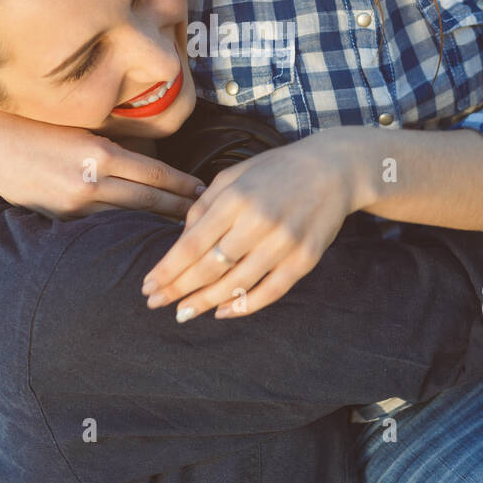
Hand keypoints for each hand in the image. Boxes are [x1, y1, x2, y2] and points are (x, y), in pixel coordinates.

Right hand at [0, 106, 204, 220]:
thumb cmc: (34, 127)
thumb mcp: (78, 127)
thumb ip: (111, 145)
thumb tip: (147, 158)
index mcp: (100, 152)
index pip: (155, 173)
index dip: (183, 185)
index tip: (204, 192)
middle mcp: (92, 180)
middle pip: (149, 200)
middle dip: (179, 210)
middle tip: (206, 217)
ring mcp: (75, 204)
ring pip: (128, 218)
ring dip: (155, 225)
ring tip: (182, 233)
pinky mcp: (61, 219)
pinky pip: (101, 227)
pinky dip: (123, 231)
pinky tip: (139, 239)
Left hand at [140, 128, 370, 319]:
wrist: (334, 169)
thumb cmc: (275, 171)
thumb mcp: (233, 175)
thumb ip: (203, 206)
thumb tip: (180, 241)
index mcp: (235, 198)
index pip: (191, 244)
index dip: (167, 270)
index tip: (148, 286)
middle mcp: (258, 221)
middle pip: (209, 267)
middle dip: (178, 289)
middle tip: (156, 304)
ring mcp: (284, 242)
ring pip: (237, 284)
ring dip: (205, 302)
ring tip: (183, 313)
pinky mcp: (305, 258)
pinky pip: (271, 291)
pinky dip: (245, 306)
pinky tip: (223, 312)